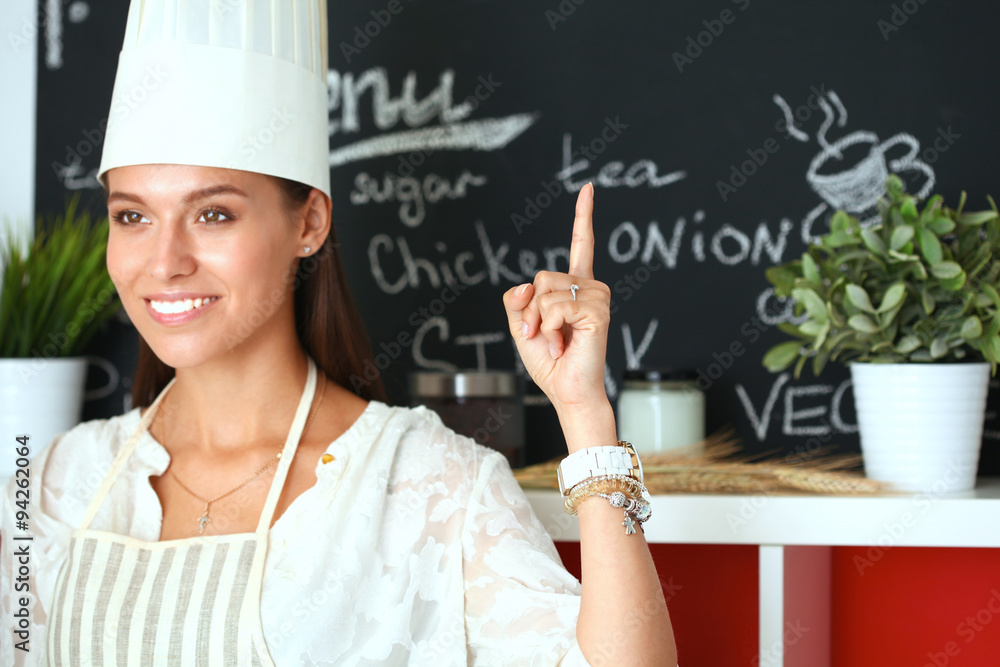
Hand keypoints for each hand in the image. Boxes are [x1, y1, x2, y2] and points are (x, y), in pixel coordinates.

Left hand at [503, 183, 611, 415]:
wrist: (567, 392)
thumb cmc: (550, 363)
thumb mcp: (522, 327)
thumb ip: (518, 301)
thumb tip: (526, 284)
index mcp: (575, 288)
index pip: (580, 245)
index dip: (583, 216)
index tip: (588, 189)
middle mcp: (590, 288)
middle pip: (541, 277)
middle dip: (529, 310)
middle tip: (540, 336)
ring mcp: (597, 298)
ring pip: (544, 291)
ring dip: (537, 322)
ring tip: (553, 342)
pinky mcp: (597, 311)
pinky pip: (553, 306)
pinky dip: (547, 328)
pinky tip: (562, 344)